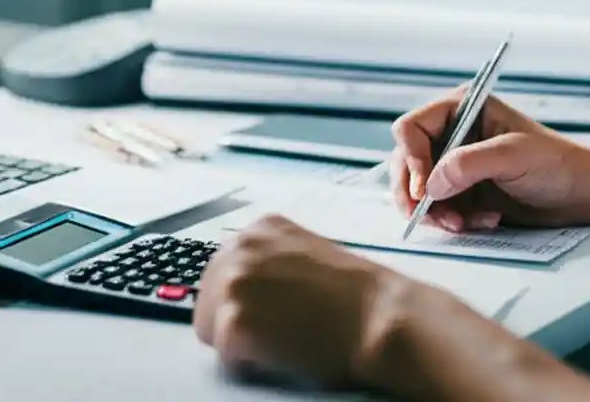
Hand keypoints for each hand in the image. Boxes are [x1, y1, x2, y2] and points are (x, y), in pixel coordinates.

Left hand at [193, 214, 417, 389]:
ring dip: (240, 339)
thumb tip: (249, 286)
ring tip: (282, 339)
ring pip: (210, 325)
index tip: (265, 311)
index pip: (222, 269)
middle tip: (275, 332)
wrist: (381, 317)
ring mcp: (235, 281)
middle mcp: (240, 247)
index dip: (243, 298)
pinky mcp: (235, 319)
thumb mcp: (306, 255)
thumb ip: (271, 261)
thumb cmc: (357, 297)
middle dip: (234, 318)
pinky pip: (224, 351)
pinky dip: (248, 360)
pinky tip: (282, 351)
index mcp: (260, 229)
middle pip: (208, 296)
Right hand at [389, 91, 589, 230]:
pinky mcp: (458, 190)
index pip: (411, 129)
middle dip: (416, 193)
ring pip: (415, 189)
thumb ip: (469, 164)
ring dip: (434, 211)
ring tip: (464, 224)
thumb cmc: (556, 164)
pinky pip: (435, 207)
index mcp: (459, 109)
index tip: (423, 190)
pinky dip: (450, 219)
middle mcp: (449, 133)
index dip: (411, 159)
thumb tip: (430, 185)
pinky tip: (482, 221)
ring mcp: (451, 163)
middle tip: (430, 216)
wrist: (580, 195)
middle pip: (405, 161)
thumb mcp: (513, 156)